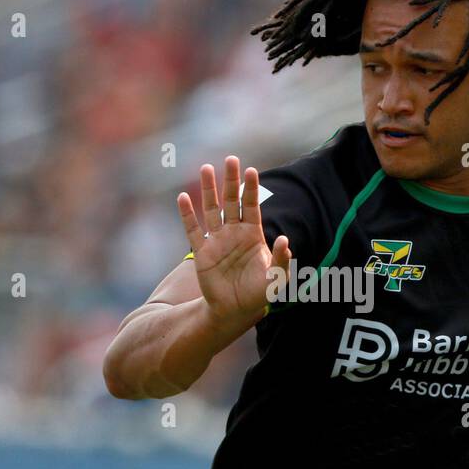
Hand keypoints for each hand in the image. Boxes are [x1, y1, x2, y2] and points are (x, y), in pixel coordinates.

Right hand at [177, 155, 290, 334]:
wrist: (234, 310)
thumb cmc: (258, 293)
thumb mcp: (276, 279)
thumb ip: (282, 260)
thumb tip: (285, 240)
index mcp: (253, 235)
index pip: (252, 206)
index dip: (251, 189)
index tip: (251, 170)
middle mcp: (234, 233)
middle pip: (231, 201)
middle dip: (231, 181)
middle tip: (231, 159)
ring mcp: (217, 241)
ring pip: (212, 209)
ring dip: (209, 190)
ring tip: (206, 168)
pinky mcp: (202, 252)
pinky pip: (193, 230)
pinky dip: (187, 215)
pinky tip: (183, 198)